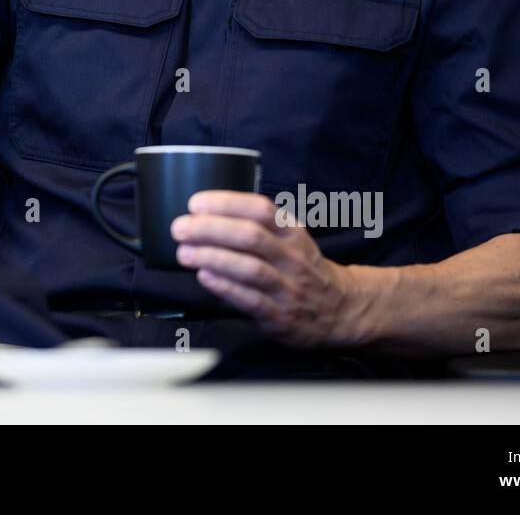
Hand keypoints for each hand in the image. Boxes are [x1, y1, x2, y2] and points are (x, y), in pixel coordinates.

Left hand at [171, 189, 363, 348]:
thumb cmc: (301, 268)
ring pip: (249, 268)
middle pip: (250, 236)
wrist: (339, 309)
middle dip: (210, 229)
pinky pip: (251, 300)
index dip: (226, 203)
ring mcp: (288, 287)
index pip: (261, 209)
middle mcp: (292, 256)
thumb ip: (258, 226)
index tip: (196, 203)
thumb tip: (205, 216)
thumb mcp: (290, 239)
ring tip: (184, 253)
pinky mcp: (281, 316)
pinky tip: (204, 277)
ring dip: (212, 258)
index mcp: (292, 232)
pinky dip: (225, 287)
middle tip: (180, 228)